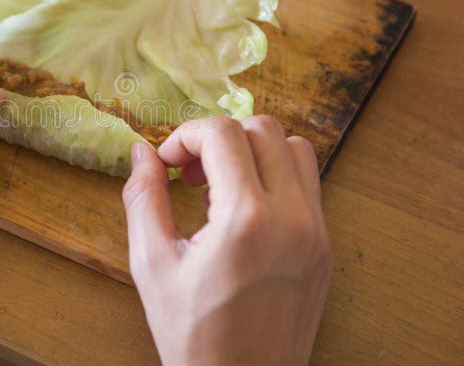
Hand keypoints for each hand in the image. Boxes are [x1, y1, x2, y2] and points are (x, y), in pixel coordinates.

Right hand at [123, 116, 331, 365]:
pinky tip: (243, 208)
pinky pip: (308, 185)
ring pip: (297, 149)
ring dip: (253, 151)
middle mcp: (294, 218)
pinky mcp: (325, 248)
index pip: (224, 134)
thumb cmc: (193, 336)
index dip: (186, 135)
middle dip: (219, 138)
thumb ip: (143, 198)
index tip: (165, 163)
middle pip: (265, 130)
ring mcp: (318, 233)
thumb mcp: (152, 265)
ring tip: (219, 185)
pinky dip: (275, 176)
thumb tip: (141, 152)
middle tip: (189, 171)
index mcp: (248, 220)